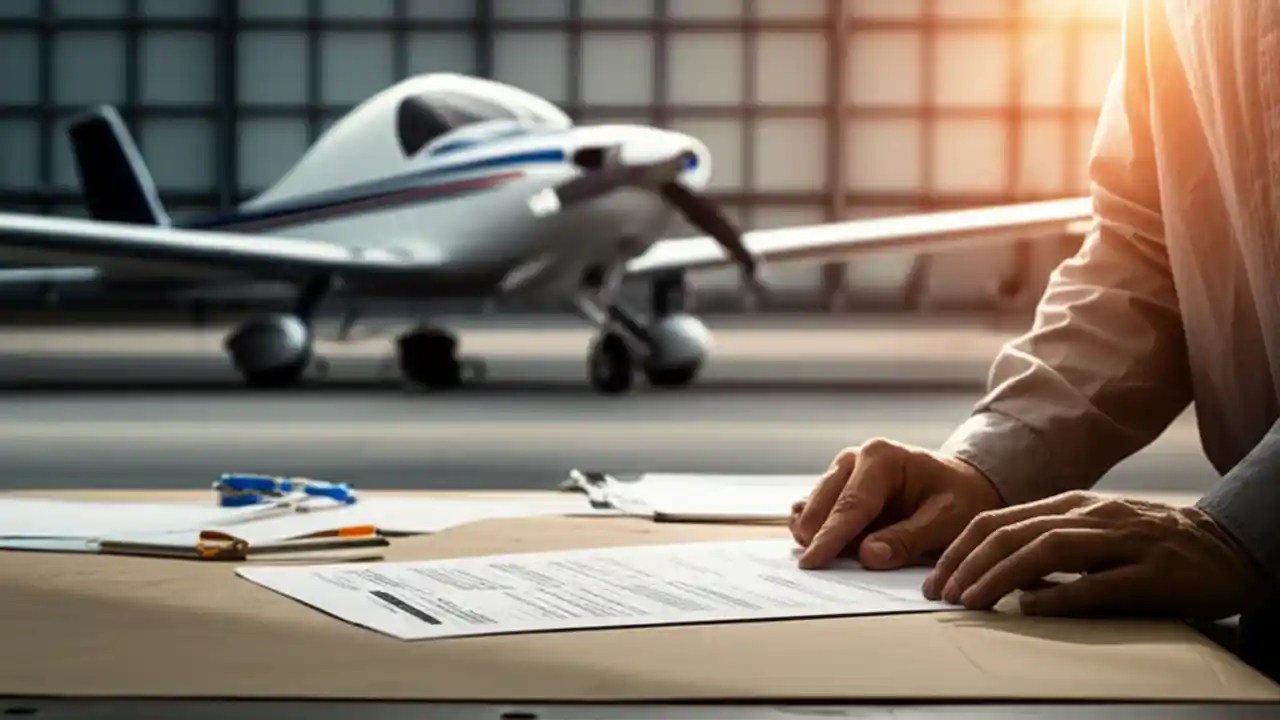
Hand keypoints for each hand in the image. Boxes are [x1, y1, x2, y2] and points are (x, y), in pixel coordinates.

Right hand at [790, 439, 1003, 569]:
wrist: (962, 487)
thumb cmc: (959, 500)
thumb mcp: (947, 522)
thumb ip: (908, 539)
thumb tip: (868, 556)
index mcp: (881, 458)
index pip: (851, 505)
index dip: (830, 537)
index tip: (811, 562)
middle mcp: (853, 459)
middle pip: (822, 506)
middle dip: (818, 538)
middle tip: (824, 572)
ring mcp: (840, 472)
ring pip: (812, 510)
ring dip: (820, 537)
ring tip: (842, 559)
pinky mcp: (834, 488)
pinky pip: (814, 513)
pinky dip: (819, 533)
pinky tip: (837, 548)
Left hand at [922, 491, 1271, 617]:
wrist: (1228, 546)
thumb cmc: (1151, 546)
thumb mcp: (1095, 536)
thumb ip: (1051, 550)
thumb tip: (1007, 583)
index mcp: (1072, 505)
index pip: (999, 519)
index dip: (961, 548)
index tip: (936, 578)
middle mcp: (1092, 515)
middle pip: (1014, 531)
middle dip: (970, 563)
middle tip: (943, 593)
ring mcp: (1123, 540)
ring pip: (1047, 549)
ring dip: (1001, 576)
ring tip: (972, 601)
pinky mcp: (1153, 571)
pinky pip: (1098, 583)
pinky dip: (1060, 597)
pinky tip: (1030, 610)